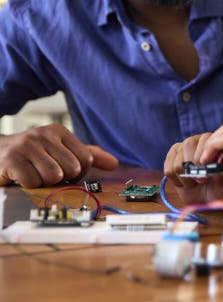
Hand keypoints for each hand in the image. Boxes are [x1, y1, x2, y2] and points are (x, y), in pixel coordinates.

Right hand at [0, 124, 117, 186]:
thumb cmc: (33, 155)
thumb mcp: (60, 150)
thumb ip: (88, 155)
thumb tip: (115, 163)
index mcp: (59, 131)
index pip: (86, 159)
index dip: (78, 173)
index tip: (66, 172)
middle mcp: (44, 135)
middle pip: (71, 169)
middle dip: (61, 179)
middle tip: (47, 175)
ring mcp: (27, 146)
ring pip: (53, 176)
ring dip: (44, 183)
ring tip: (35, 175)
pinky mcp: (11, 160)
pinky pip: (33, 182)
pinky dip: (30, 186)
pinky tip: (23, 178)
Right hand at [163, 133, 222, 203]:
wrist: (210, 198)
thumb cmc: (222, 188)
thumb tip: (216, 168)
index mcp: (215, 142)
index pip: (205, 141)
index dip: (204, 158)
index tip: (207, 175)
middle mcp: (198, 141)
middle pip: (187, 144)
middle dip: (193, 166)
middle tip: (201, 181)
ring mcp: (183, 149)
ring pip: (177, 160)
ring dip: (185, 176)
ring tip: (194, 183)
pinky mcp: (172, 159)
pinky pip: (168, 169)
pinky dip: (176, 180)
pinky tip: (185, 183)